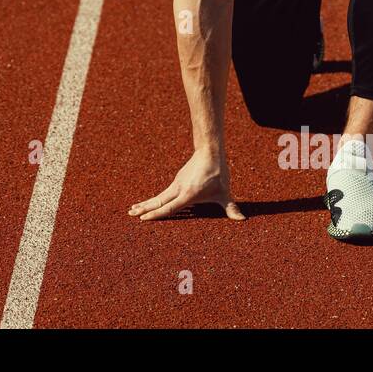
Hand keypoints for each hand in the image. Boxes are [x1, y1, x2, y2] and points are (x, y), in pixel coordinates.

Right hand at [129, 148, 243, 220]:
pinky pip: (165, 193)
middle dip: (144, 208)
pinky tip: (151, 203)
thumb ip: (231, 208)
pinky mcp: (178, 180)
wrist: (210, 151)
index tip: (142, 218)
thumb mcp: (225, 192)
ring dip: (146, 203)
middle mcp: (179, 189)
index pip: (169, 207)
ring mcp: (177, 184)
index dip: (155, 214)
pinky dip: (155, 199)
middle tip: (130, 213)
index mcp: (188, 194)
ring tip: (134, 208)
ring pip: (159, 196)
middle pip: (158, 201)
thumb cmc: (217, 173)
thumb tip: (242, 220)